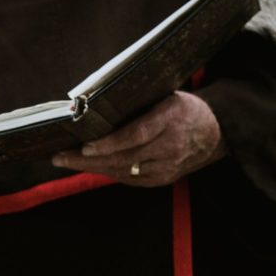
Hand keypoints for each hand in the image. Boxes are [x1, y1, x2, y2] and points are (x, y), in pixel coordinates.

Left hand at [52, 91, 222, 185]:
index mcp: (171, 119)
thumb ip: (140, 105)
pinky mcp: (163, 180)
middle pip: (123, 158)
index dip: (109, 143)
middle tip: (59, 156)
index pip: (136, 135)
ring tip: (65, 161)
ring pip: (122, 171)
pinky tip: (88, 166)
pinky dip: (107, 171)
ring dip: (91, 167)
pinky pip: (129, 178)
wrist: (216, 133)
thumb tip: (98, 108)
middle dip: (86, 159)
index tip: (85, 145)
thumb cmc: (184, 108)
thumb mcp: (168, 96)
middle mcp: (169, 147)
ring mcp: (166, 167)